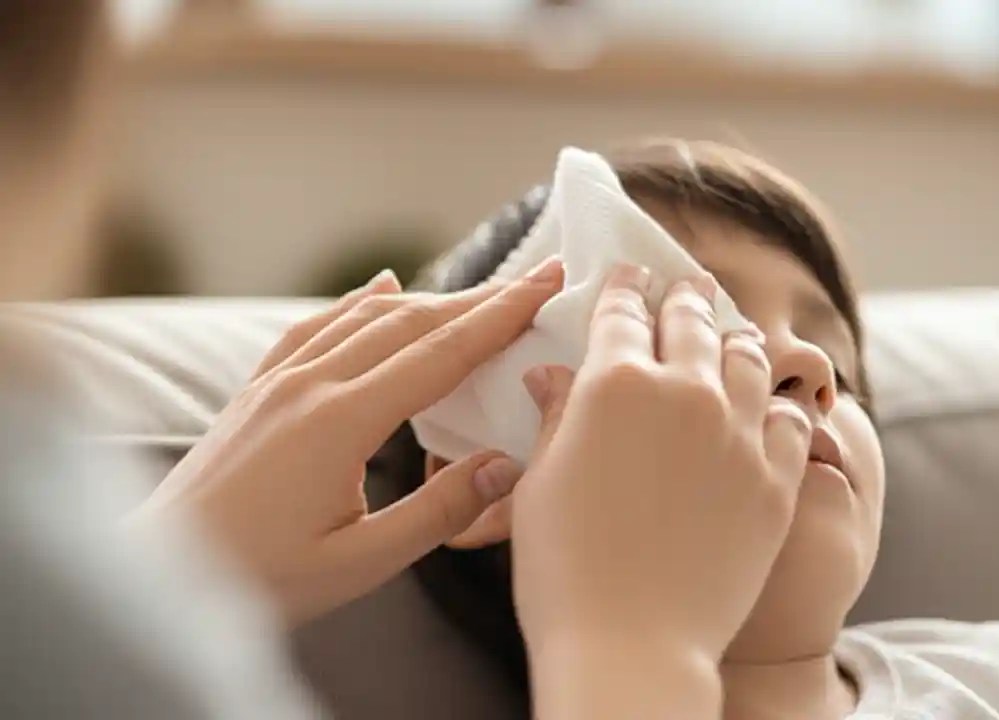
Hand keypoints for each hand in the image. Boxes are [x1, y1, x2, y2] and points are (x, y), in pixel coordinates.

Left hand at [133, 260, 563, 624]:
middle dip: (479, 299)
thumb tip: (504, 466)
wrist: (159, 569)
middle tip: (534, 278)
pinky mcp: (257, 390)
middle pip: (411, 323)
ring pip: (366, 317)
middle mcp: (309, 385)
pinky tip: (379, 286)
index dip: (500, 317)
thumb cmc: (258, 577)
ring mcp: (278, 381)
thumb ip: (436, 513)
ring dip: (430, 298)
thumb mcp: (358, 563)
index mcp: (340, 422)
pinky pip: (316, 326)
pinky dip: (359, 302)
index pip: (440, 354)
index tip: (546, 284)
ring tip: (479, 291)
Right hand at [513, 265, 812, 710]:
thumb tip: (552, 375)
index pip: (624, 312)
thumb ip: (557, 417)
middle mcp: (685, 391)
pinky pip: (792, 418)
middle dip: (687, 297)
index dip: (626, 287)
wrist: (632, 646)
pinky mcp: (778, 479)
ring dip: (737, 338)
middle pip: (694, 320)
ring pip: (750, 358)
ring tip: (734, 334)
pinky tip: (774, 402)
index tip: (631, 275)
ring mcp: (739, 433)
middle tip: (688, 288)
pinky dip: (781, 402)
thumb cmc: (563, 570)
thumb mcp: (540, 483)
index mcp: (616, 383)